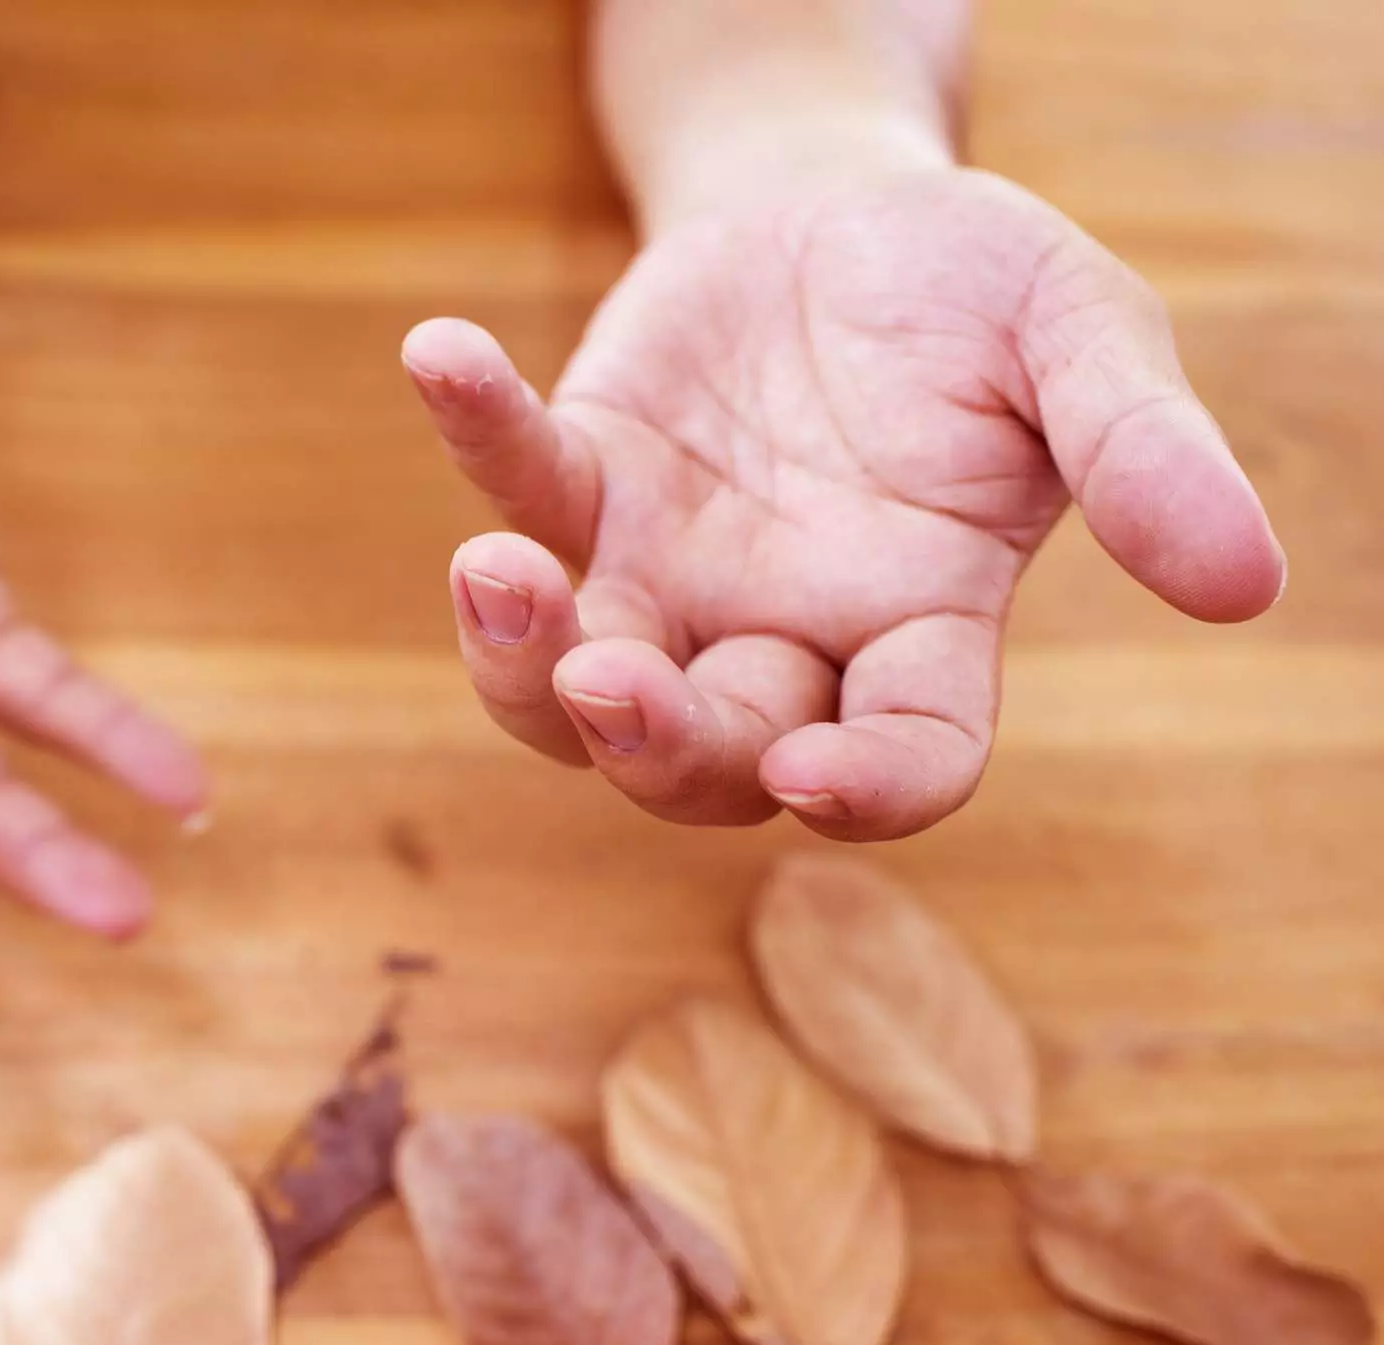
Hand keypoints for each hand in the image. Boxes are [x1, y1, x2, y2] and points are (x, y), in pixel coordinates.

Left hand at [405, 169, 1281, 838]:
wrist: (850, 214)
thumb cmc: (977, 297)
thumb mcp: (1080, 341)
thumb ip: (1142, 454)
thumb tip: (1243, 583)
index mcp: (918, 632)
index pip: (904, 756)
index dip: (868, 790)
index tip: (814, 779)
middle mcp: (778, 636)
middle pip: (703, 759)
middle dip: (654, 740)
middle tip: (608, 680)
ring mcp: (666, 574)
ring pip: (568, 690)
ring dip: (519, 660)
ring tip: (493, 573)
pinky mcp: (583, 485)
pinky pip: (517, 484)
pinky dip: (478, 428)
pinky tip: (442, 350)